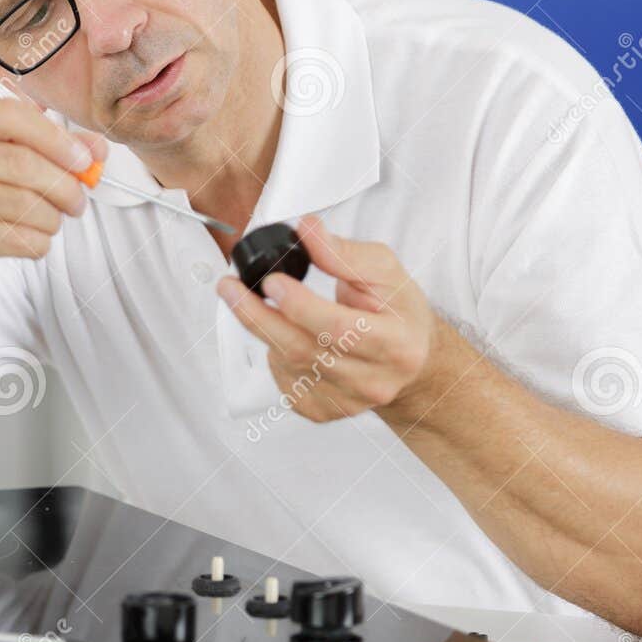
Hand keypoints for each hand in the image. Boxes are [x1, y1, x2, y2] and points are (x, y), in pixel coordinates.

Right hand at [0, 97, 106, 307]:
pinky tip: (33, 242)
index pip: (11, 115)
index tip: (83, 159)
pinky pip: (14, 235)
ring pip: (23, 201)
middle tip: (78, 200)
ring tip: (52, 223)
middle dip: (64, 184)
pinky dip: (36, 242)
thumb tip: (94, 148)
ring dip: (51, 217)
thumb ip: (26, 145)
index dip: (57, 138)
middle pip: (23, 162)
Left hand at [217, 216, 444, 425]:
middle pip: (302, 350)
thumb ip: (343, 252)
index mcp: (396, 344)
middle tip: (231, 288)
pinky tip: (285, 335)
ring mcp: (347, 401)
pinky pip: (284, 383)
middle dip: (257, 315)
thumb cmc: (399, 313)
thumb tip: (307, 230)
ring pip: (287, 365)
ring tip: (260, 303)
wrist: (410, 358)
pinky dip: (274, 354)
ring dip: (265, 330)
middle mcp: (374, 381)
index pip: (339, 329)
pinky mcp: (324, 411)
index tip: (272, 281)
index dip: (300, 305)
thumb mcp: (385, 271)